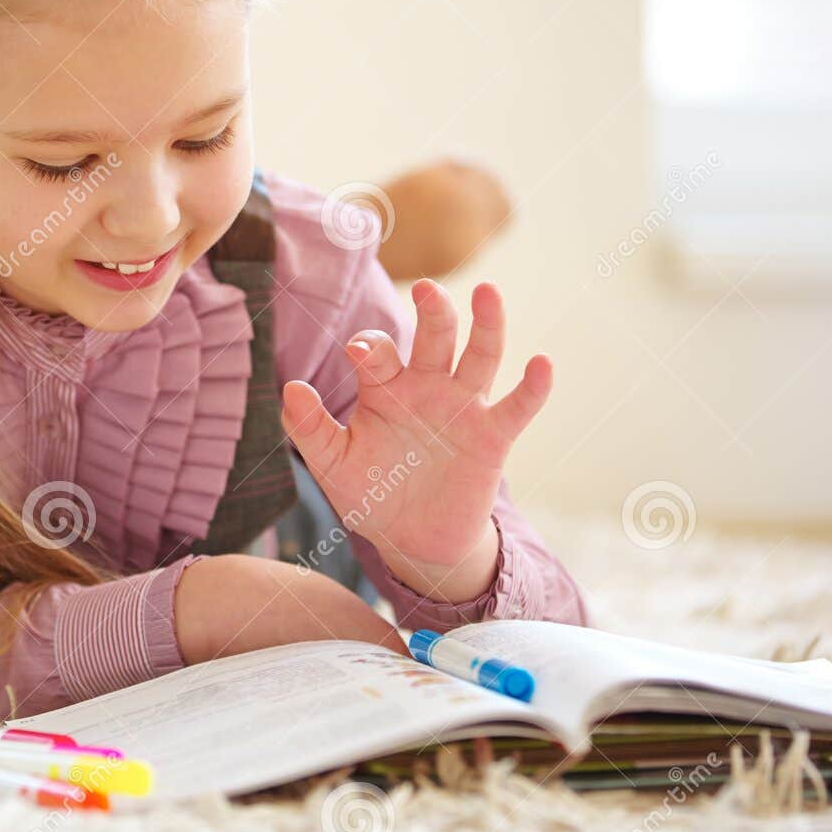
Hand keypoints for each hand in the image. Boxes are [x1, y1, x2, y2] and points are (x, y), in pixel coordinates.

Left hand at [279, 279, 551, 603]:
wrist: (414, 541)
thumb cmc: (371, 493)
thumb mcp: (334, 465)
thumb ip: (309, 429)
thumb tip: (290, 389)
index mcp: (385, 388)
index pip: (378, 352)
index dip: (369, 348)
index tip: (357, 352)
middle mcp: (427, 387)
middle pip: (434, 337)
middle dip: (432, 311)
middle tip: (425, 290)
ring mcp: (463, 408)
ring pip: (480, 355)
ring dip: (487, 323)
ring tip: (487, 292)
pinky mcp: (493, 436)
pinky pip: (517, 407)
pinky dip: (533, 387)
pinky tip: (542, 363)